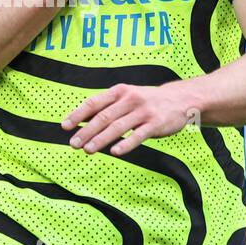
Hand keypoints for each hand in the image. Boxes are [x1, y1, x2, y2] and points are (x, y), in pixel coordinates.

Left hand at [62, 81, 198, 155]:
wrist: (180, 99)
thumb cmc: (146, 101)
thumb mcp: (126, 97)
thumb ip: (105, 107)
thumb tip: (79, 120)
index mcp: (119, 92)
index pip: (94, 103)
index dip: (78, 115)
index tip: (65, 127)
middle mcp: (130, 99)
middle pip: (103, 117)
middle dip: (86, 132)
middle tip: (73, 144)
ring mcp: (143, 111)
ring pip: (118, 127)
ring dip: (101, 139)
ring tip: (88, 150)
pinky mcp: (156, 124)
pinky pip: (138, 135)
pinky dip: (126, 144)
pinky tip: (114, 152)